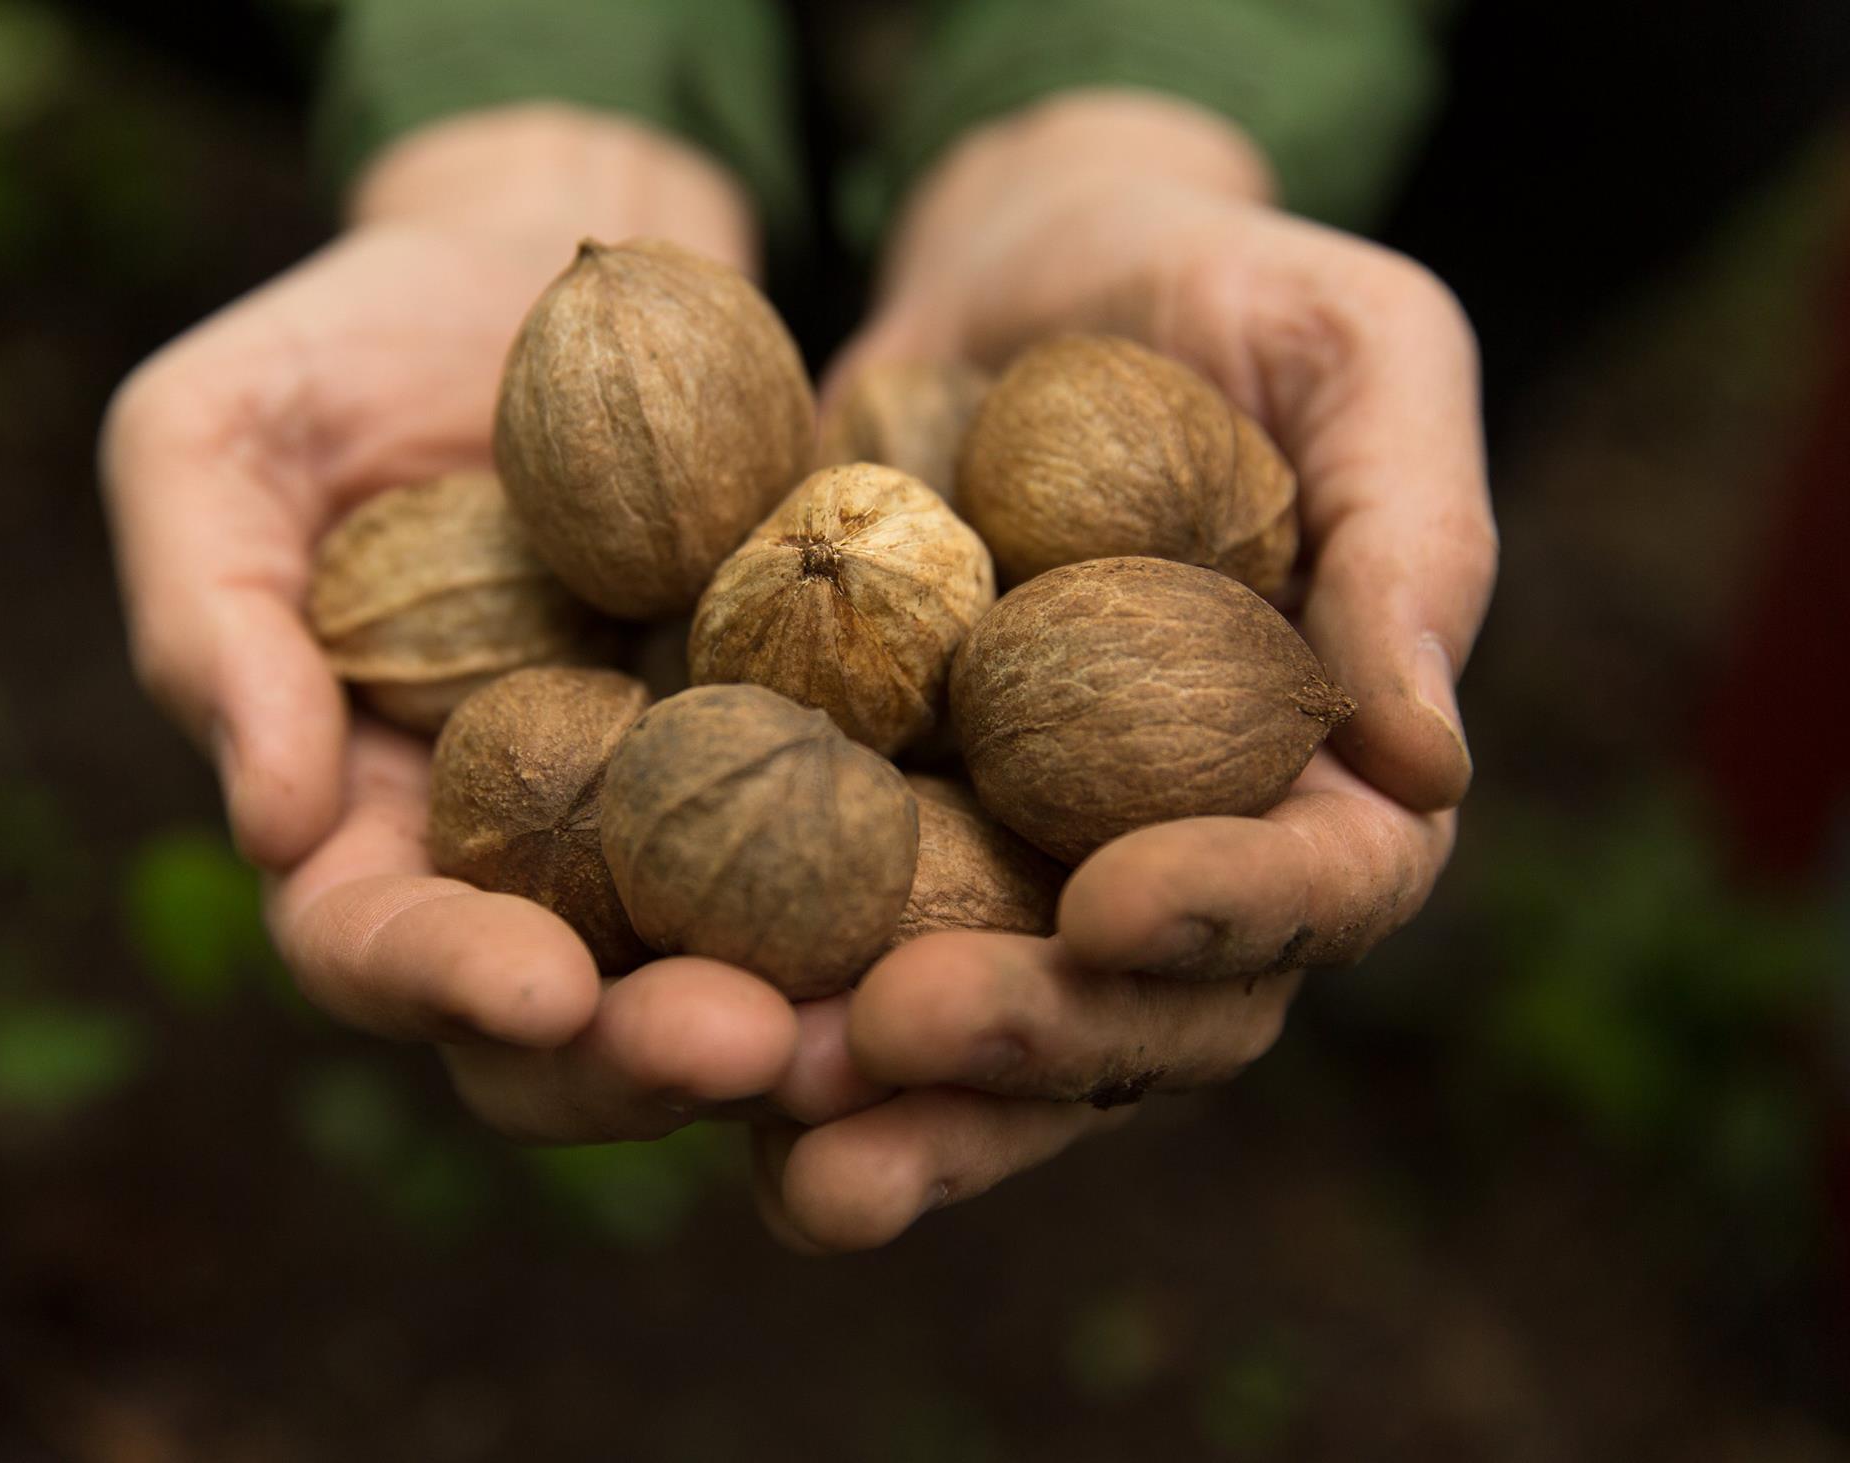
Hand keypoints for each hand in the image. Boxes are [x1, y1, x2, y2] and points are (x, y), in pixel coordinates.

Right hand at [100, 106, 807, 1140]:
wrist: (555, 266)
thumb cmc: (351, 344)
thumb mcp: (212, 438)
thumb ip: (211, 621)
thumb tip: (270, 822)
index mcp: (360, 817)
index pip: (377, 946)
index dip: (449, 984)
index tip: (544, 991)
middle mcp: (520, 857)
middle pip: (563, 1024)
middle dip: (642, 1058)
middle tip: (748, 1047)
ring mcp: (664, 819)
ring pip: (714, 975)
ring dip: (789, 1020)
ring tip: (874, 1028)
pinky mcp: (792, 756)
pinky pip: (843, 854)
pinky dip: (896, 901)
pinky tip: (968, 912)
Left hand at [754, 91, 1495, 1249]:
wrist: (1028, 281)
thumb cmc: (1224, 293)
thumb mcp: (1355, 348)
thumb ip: (1413, 532)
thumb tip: (1425, 758)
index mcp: (1321, 779)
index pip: (1317, 891)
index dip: (1231, 913)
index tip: (1111, 902)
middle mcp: (1175, 863)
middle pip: (1136, 1014)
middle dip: (1025, 1043)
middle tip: (897, 1035)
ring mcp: (1021, 870)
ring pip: (982, 1038)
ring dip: (887, 1100)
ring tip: (782, 1122)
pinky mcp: (881, 837)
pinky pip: (831, 957)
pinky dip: (769, 1020)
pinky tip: (679, 1059)